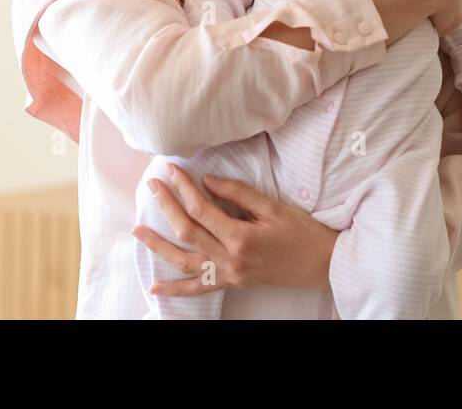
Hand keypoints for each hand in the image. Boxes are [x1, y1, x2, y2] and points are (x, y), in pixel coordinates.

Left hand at [132, 165, 339, 295]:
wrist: (323, 264)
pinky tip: (156, 288)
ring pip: (185, 262)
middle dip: (167, 207)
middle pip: (188, 231)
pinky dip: (176, 290)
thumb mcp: (273, 207)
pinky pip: (200, 288)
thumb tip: (207, 180)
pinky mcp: (233, 283)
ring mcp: (230, 274)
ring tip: (138, 232)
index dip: (184, 188)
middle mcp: (230, 259)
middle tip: (152, 188)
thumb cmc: (303, 233)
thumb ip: (239, 193)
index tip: (172, 171)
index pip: (202, 209)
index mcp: (241, 237)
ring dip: (159, 247)